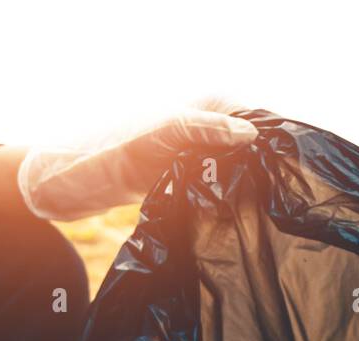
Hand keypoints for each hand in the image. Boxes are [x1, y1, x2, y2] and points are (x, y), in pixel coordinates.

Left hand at [17, 106, 257, 220]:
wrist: (70, 183)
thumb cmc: (109, 148)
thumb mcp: (163, 131)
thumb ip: (205, 128)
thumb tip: (251, 133)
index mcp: (203, 105)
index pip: (253, 117)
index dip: (270, 140)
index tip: (288, 167)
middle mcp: (203, 127)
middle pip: (247, 147)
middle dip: (260, 168)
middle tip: (276, 196)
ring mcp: (195, 156)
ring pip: (234, 171)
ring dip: (243, 189)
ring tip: (259, 209)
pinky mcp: (184, 182)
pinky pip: (215, 190)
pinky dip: (224, 203)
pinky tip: (233, 217)